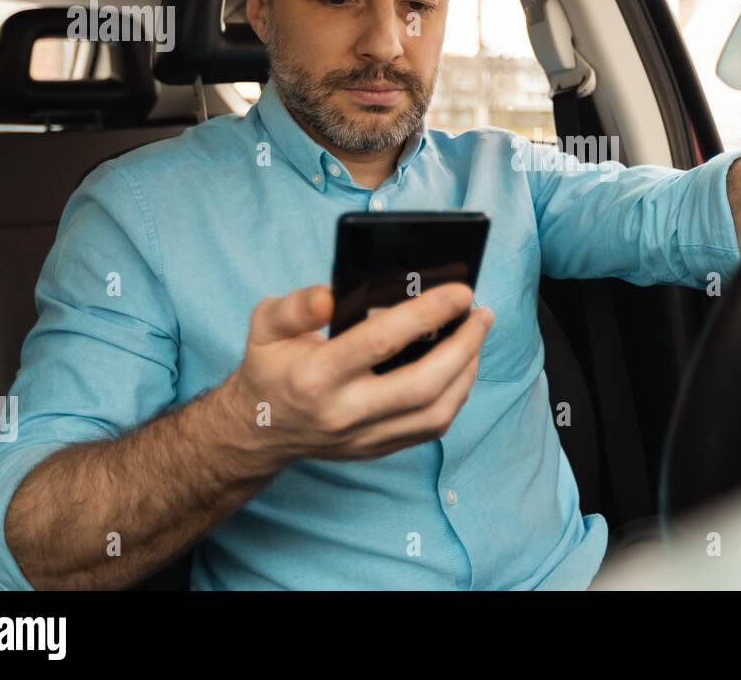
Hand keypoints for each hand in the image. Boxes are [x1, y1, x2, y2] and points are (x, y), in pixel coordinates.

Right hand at [224, 281, 492, 465]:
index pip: (382, 342)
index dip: (427, 313)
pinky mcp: (378, 449)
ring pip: (436, 413)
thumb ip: (296, 306)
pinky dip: (456, 396)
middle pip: (423, 384)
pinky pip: (431, 428)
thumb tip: (331, 294)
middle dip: (464, 346)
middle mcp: (344, 412)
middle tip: (482, 314)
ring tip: (476, 337)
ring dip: (467, 372)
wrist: (258, 429)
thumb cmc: (270, 367)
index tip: (461, 292)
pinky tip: (462, 367)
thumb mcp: (265, 325)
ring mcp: (364, 437)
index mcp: (315, 376)